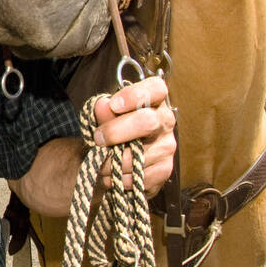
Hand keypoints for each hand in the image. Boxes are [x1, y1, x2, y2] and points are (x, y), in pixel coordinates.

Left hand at [92, 77, 175, 196]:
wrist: (120, 156)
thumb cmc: (114, 128)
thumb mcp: (106, 116)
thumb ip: (104, 111)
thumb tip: (103, 106)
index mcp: (154, 100)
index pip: (156, 88)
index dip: (135, 95)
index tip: (113, 105)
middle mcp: (166, 121)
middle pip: (148, 122)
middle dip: (116, 132)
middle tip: (98, 138)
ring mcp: (167, 146)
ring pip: (138, 156)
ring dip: (112, 162)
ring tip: (101, 161)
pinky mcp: (164, 169)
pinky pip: (138, 177)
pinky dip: (119, 178)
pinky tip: (113, 173)